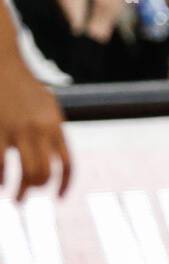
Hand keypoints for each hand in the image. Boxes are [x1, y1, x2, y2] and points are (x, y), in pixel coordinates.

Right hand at [0, 62, 71, 201]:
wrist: (3, 65)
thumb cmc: (25, 87)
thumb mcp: (47, 106)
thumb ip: (54, 131)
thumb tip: (58, 159)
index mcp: (55, 125)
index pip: (66, 163)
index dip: (65, 184)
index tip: (60, 197)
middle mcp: (39, 130)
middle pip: (45, 173)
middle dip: (37, 189)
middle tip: (29, 194)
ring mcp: (17, 131)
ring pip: (24, 174)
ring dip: (19, 192)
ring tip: (15, 198)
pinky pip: (0, 164)